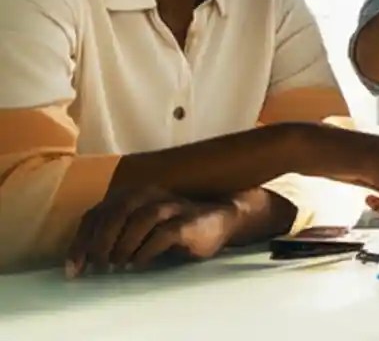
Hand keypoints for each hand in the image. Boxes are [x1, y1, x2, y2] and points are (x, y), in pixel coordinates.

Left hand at [66, 187, 237, 277]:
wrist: (219, 220)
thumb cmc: (171, 229)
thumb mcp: (137, 230)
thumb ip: (112, 236)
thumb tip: (82, 264)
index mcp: (131, 196)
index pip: (97, 214)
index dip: (81, 241)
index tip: (74, 270)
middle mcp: (149, 195)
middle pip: (117, 211)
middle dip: (101, 241)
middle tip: (98, 266)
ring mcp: (171, 206)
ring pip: (142, 217)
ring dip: (124, 244)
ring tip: (118, 265)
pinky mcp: (188, 222)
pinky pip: (165, 233)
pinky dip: (147, 250)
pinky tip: (138, 264)